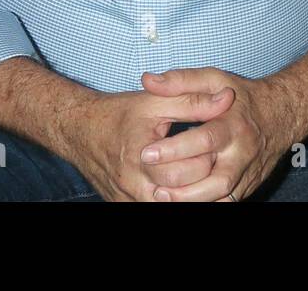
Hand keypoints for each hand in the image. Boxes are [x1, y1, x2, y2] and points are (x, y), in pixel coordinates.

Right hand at [64, 85, 234, 201]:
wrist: (80, 130)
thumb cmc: (120, 114)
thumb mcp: (156, 101)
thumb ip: (192, 101)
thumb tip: (227, 99)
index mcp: (139, 155)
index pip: (181, 172)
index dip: (204, 160)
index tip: (213, 147)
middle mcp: (130, 183)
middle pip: (176, 196)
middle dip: (198, 181)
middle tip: (210, 164)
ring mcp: (126, 199)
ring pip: (166, 206)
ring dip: (186, 194)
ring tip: (200, 176)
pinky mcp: (124, 206)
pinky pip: (154, 208)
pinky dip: (172, 199)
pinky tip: (184, 186)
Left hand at [139, 67, 298, 201]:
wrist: (281, 115)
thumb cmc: (242, 97)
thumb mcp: (214, 79)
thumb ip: (181, 80)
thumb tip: (148, 81)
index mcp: (234, 125)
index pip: (205, 140)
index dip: (175, 149)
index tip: (146, 154)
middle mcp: (242, 153)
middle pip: (216, 179)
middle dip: (181, 186)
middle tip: (152, 185)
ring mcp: (246, 173)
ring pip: (221, 196)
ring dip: (191, 200)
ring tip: (161, 196)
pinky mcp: (246, 186)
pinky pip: (225, 202)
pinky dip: (205, 203)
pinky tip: (182, 200)